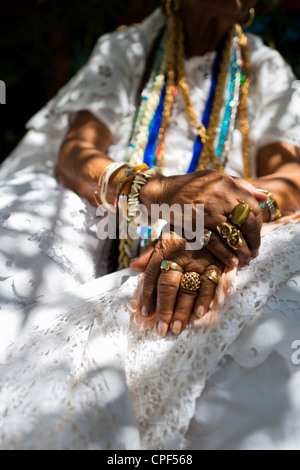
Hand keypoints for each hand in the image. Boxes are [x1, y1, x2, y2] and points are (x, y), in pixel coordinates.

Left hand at [131, 231, 224, 336]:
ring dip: (182, 310)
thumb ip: (150, 252)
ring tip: (177, 328)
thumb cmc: (187, 231)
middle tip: (161, 329)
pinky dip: (205, 299)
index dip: (147, 295)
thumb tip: (133, 266)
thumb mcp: (166, 236)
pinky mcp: (216, 262)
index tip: (145, 313)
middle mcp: (180, 255)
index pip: (152, 275)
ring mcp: (199, 260)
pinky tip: (199, 314)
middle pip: (168, 285)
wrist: (214, 218)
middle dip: (164, 309)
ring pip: (188, 288)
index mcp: (165, 249)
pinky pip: (210, 283)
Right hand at [140, 170, 266, 266]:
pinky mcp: (195, 225)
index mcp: (227, 184)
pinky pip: (214, 243)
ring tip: (246, 259)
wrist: (164, 191)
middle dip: (253, 239)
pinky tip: (232, 262)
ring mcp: (206, 212)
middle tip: (255, 251)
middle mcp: (219, 197)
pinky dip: (224, 254)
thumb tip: (264, 198)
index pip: (252, 206)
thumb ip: (241, 186)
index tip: (257, 234)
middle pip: (245, 222)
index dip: (258, 223)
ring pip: (232, 234)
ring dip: (241, 250)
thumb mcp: (216, 178)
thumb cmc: (193, 185)